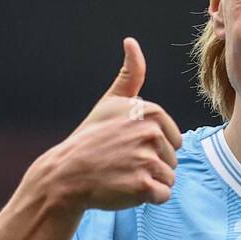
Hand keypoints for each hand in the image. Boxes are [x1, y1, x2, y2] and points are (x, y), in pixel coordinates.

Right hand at [29, 37, 182, 212]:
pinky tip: (124, 188)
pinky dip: (146, 198)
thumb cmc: (91, 139)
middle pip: (173, 159)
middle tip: (122, 162)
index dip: (152, 147)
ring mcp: (147, 159)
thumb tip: (131, 41)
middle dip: (151, 166)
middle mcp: (151, 132)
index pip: (174, 139)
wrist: (66, 174)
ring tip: (123, 175)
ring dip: (149, 182)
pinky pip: (163, 196)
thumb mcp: (110, 103)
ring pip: (169, 178)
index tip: (126, 145)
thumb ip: (130, 75)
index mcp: (151, 112)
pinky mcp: (143, 185)